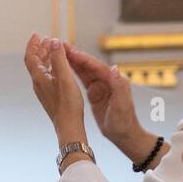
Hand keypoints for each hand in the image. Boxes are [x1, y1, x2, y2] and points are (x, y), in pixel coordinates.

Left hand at [24, 34, 85, 140]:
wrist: (68, 125)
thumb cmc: (67, 103)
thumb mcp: (64, 77)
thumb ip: (59, 58)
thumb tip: (53, 41)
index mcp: (38, 77)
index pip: (31, 56)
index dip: (33, 45)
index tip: (37, 35)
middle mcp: (38, 83)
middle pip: (35, 62)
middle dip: (40, 49)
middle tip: (47, 39)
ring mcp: (44, 90)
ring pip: (42, 69)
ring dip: (46, 58)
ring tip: (54, 49)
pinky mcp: (50, 95)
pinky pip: (48, 76)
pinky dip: (52, 67)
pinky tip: (60, 68)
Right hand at [64, 42, 150, 161]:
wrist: (125, 135)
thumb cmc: (124, 123)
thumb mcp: (122, 105)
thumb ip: (120, 86)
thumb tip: (114, 68)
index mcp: (115, 81)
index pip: (96, 66)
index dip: (82, 57)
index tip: (69, 51)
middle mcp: (108, 80)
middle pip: (88, 64)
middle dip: (74, 55)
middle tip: (59, 46)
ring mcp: (101, 86)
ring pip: (84, 69)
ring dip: (72, 61)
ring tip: (58, 53)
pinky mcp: (95, 92)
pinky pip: (82, 78)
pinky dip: (73, 71)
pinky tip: (63, 67)